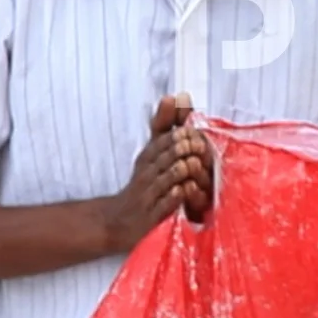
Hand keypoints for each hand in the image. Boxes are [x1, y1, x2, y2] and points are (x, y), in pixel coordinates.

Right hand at [101, 95, 212, 252]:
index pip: (162, 140)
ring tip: (194, 164)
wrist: (119, 221)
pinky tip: (187, 189)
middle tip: (198, 146)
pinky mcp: (154, 215)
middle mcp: (148, 173)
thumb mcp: (152, 154)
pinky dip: (177, 195)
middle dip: (181, 149)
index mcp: (149, 157)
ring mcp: (150, 194)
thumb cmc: (143, 184)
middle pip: (165, 156)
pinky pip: (166, 203)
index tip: (192, 131)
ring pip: (167, 178)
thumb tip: (175, 95)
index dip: (178, 135)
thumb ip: (165, 126)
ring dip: (181, 170)